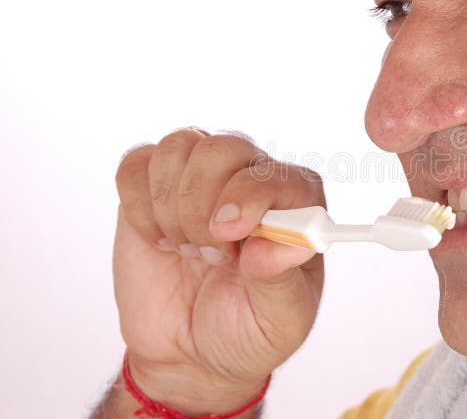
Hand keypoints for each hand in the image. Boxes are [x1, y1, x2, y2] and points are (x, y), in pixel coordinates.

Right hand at [113, 128, 324, 415]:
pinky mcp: (152, 187)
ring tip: (188, 251)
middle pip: (223, 148)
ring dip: (172, 207)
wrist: (191, 353)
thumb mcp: (280, 319)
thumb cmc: (248, 329)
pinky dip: (139, 206)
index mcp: (295, 204)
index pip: (278, 174)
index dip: (249, 195)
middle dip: (203, 206)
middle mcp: (250, 178)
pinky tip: (159, 240)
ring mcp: (200, 178)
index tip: (228, 233)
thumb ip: (281, 278)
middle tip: (210, 256)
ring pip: (178, 146)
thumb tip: (273, 244)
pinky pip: (136, 164)